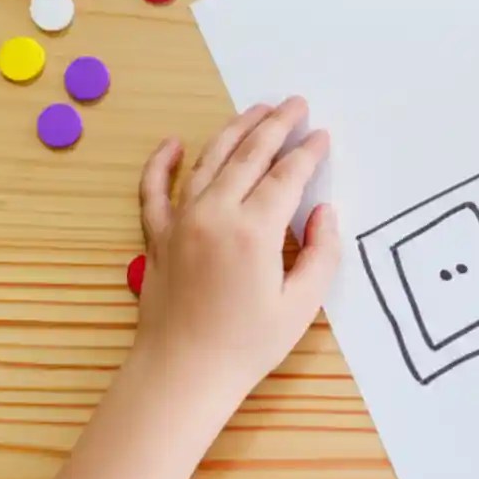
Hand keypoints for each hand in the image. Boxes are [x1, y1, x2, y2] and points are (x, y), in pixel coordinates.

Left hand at [135, 96, 339, 399]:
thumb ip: (321, 253)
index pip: (287, 175)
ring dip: (235, 130)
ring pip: (209, 160)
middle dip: (277, 125)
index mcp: (255, 230)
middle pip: (250, 155)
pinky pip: (154, 189)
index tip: (322, 136)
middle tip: (296, 104)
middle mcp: (215, 214)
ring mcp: (181, 222)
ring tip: (256, 110)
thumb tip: (324, 213)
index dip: (308, 152)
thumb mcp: (302, 305)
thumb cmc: (247, 345)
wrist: (182, 374)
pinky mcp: (157, 236)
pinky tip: (174, 143)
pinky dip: (162, 163)